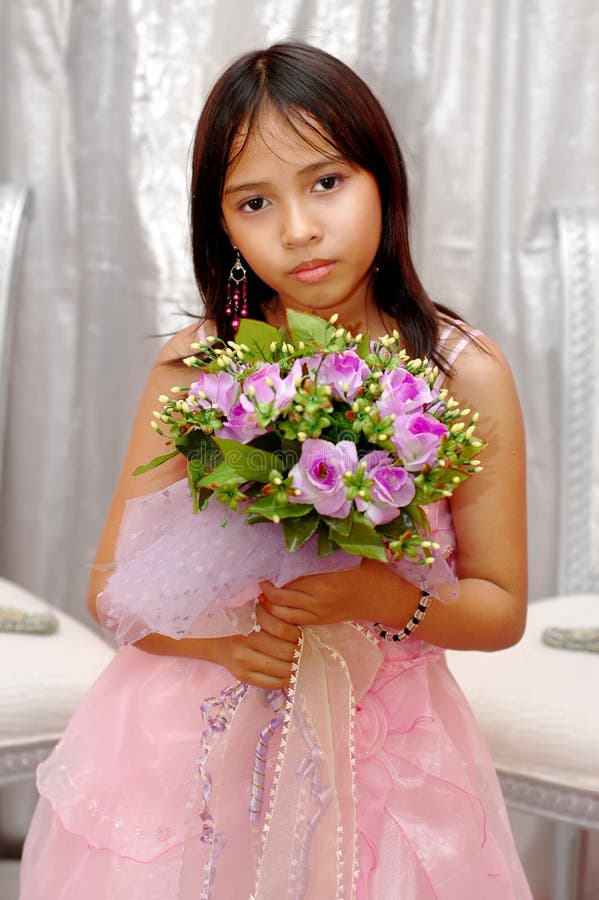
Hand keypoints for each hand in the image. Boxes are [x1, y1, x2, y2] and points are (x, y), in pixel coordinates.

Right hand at [216, 600, 300, 689]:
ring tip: (296, 662)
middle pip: (284, 651)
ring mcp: (242, 661)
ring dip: (294, 667)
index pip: (282, 629)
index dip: (296, 634)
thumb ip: (275, 615)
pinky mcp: (242, 676)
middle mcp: (244, 642)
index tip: (299, 635)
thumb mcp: (255, 612)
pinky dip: (284, 680)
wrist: (216, 640)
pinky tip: (287, 674)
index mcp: (249, 621)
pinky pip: (271, 683)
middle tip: (301, 650)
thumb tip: (301, 626)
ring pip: (280, 669)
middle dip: (298, 651)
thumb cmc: (241, 623)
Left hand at [258, 559, 394, 626]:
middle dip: (264, 592)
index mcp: (325, 582)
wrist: (384, 597)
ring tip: (260, 594)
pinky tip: (272, 606)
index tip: (261, 568)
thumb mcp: (348, 553)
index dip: (271, 578)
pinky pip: (293, 622)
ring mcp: (319, 614)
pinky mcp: (321, 622)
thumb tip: (300, 530)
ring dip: (268, 606)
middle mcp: (319, 601)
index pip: (289, 581)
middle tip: (256, 580)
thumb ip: (325, 546)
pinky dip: (279, 615)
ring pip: (283, 615)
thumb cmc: (368, 570)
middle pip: (280, 600)